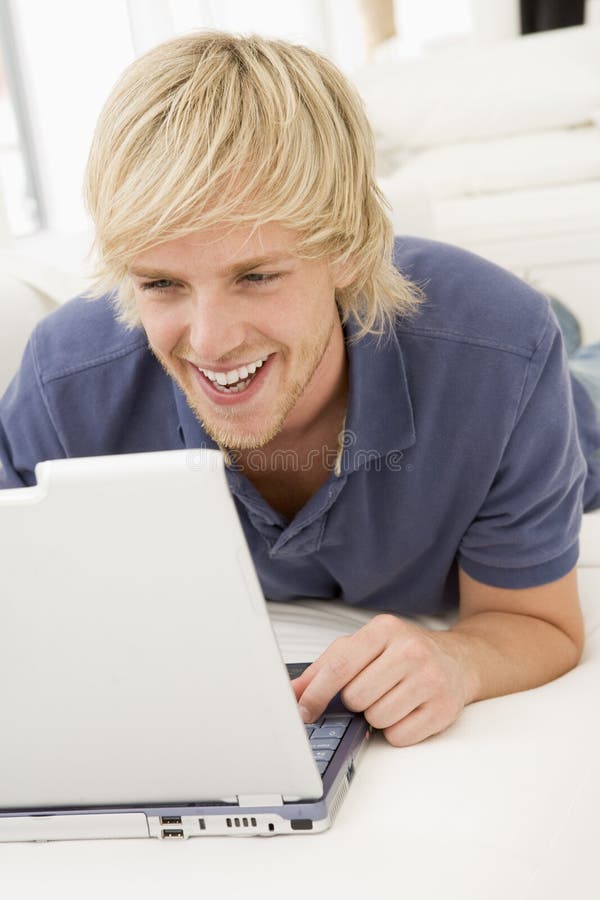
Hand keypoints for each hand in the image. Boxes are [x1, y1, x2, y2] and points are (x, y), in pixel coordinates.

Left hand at [291, 614, 471, 746]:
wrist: (458, 660)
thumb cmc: (403, 653)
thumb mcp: (365, 646)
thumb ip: (326, 666)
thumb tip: (293, 692)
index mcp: (384, 629)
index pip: (339, 666)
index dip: (316, 693)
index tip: (303, 711)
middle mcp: (410, 650)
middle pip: (356, 697)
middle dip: (356, 701)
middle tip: (372, 689)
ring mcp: (430, 679)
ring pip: (376, 719)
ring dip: (376, 716)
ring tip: (392, 697)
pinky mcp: (443, 708)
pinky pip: (399, 736)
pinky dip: (396, 730)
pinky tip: (407, 711)